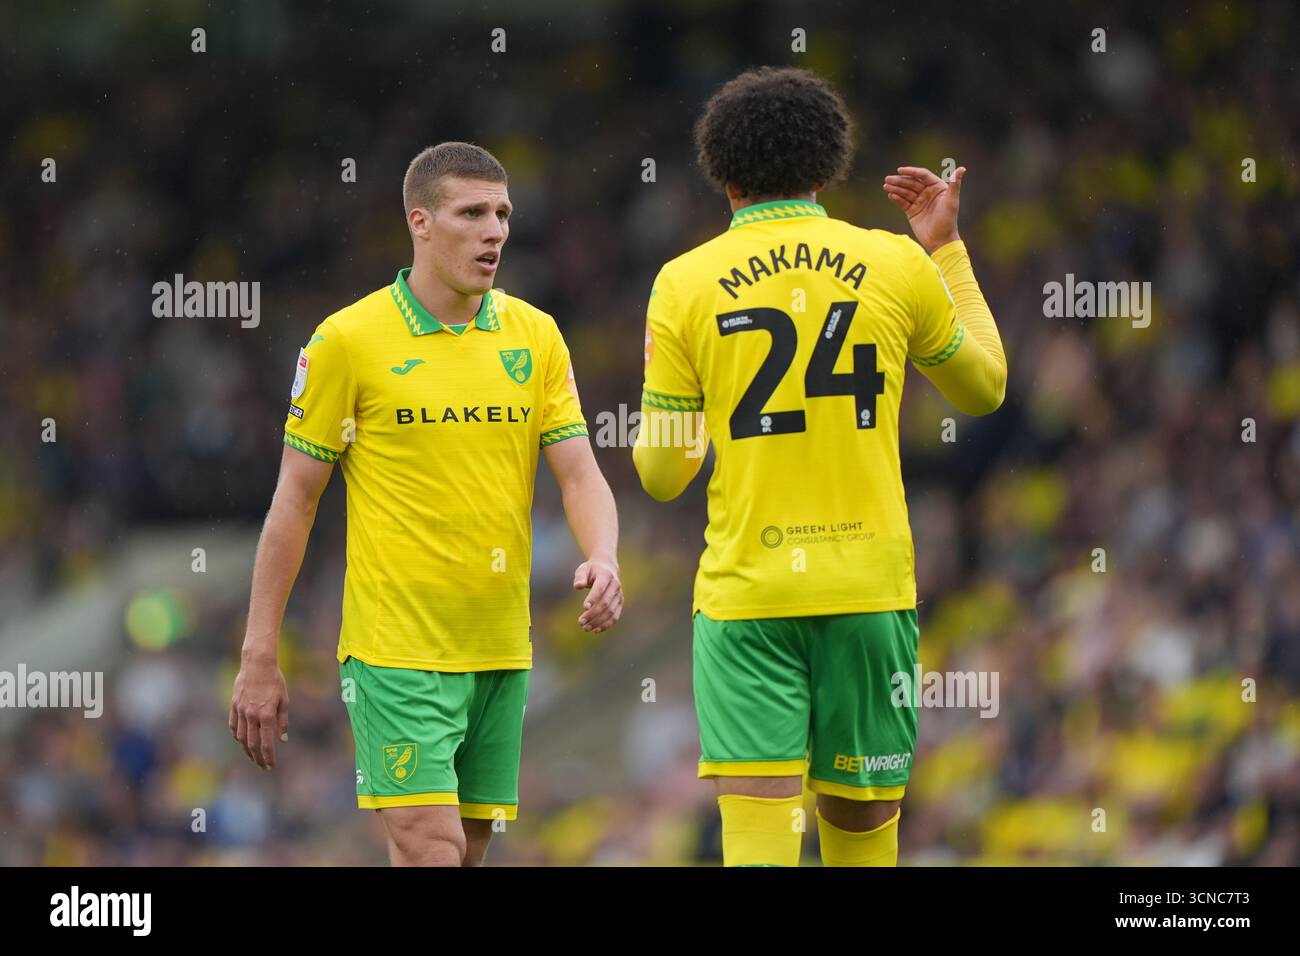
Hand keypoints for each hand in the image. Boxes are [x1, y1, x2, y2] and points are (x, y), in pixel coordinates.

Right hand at [229, 651, 288, 768]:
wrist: (257, 665)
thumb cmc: (275, 681)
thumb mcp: (284, 700)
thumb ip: (283, 722)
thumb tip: (282, 740)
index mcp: (267, 716)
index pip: (266, 744)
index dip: (269, 757)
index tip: (271, 766)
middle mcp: (252, 716)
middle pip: (252, 745)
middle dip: (258, 759)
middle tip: (263, 767)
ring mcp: (241, 711)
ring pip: (241, 738)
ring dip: (247, 751)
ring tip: (253, 758)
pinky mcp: (233, 706)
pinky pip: (234, 727)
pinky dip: (238, 737)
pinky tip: (242, 742)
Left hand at [573, 558, 622, 632]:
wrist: (607, 568)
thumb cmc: (592, 570)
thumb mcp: (584, 569)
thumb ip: (580, 577)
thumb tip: (578, 586)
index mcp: (606, 575)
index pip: (600, 588)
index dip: (593, 598)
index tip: (584, 608)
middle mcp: (615, 586)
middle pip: (605, 603)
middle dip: (593, 614)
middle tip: (580, 622)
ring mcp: (619, 595)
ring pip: (611, 612)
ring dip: (598, 622)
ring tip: (585, 628)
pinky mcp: (620, 603)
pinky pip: (615, 616)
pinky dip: (606, 625)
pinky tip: (596, 630)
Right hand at [883, 165, 963, 253]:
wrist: (940, 241)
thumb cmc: (948, 221)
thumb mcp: (951, 202)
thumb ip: (955, 184)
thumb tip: (962, 168)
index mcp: (937, 187)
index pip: (923, 175)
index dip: (911, 172)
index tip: (900, 170)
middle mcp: (928, 192)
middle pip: (911, 183)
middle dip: (899, 181)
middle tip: (888, 179)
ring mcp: (919, 202)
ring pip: (905, 192)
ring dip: (895, 188)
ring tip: (886, 186)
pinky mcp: (912, 211)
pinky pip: (902, 202)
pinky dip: (896, 199)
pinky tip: (890, 195)